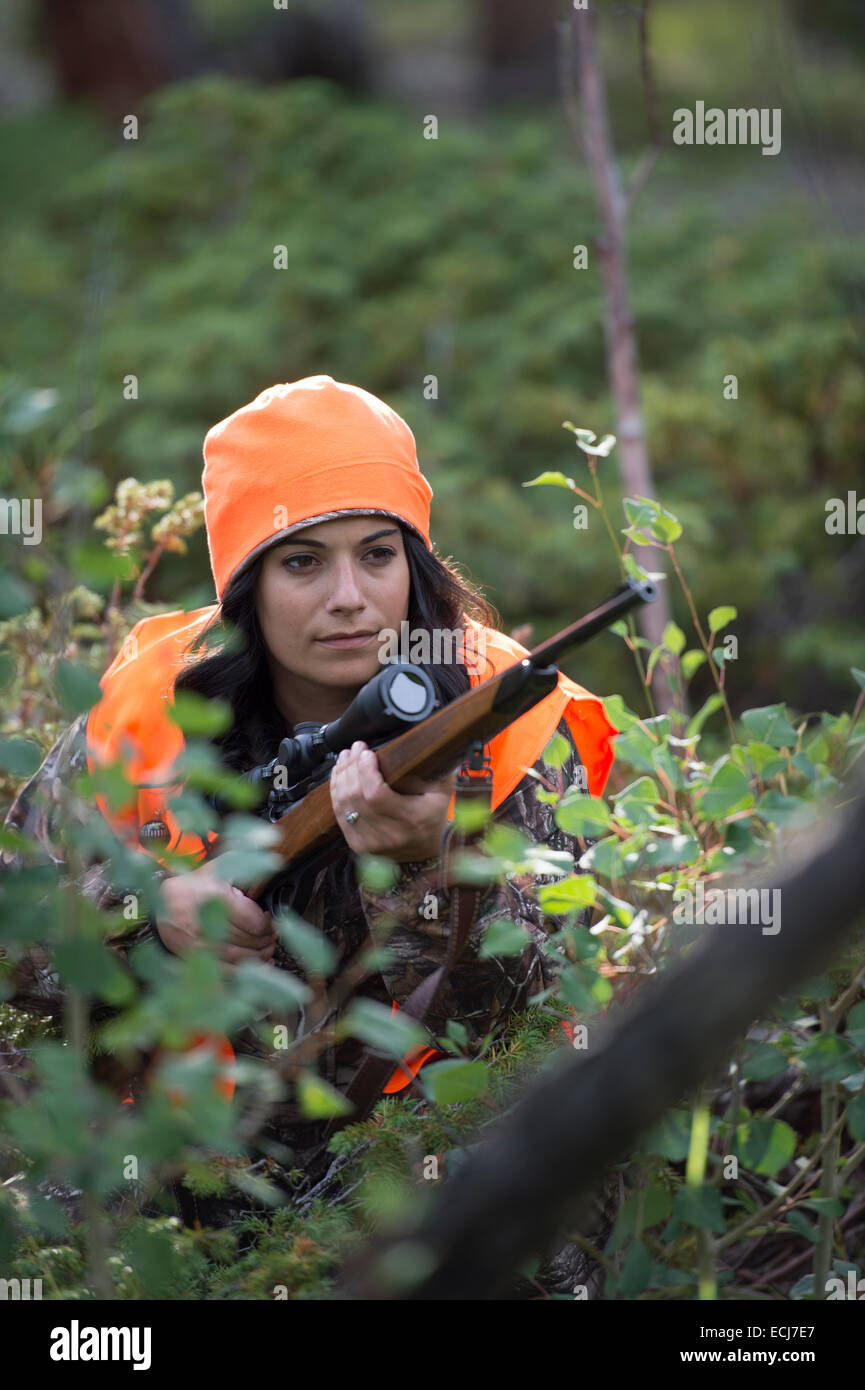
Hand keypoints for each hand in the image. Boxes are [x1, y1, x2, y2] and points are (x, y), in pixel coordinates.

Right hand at [155, 857, 276, 963]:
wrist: (159, 903)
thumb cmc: (193, 885)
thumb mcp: (218, 868)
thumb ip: (244, 863)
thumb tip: (272, 862)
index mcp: (216, 898)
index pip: (254, 921)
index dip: (269, 924)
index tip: (272, 920)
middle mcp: (207, 922)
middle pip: (249, 940)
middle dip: (267, 940)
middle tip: (273, 935)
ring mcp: (199, 944)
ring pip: (240, 958)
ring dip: (260, 956)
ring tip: (267, 949)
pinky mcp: (194, 958)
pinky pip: (225, 971)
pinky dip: (245, 972)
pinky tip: (258, 967)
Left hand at [329, 741, 455, 861]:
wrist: (426, 850)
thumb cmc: (433, 816)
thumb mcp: (441, 793)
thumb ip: (435, 769)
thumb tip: (426, 741)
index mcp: (410, 821)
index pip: (376, 794)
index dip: (365, 771)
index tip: (366, 753)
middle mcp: (388, 835)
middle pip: (356, 796)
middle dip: (351, 767)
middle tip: (354, 749)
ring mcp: (370, 843)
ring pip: (344, 804)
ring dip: (341, 777)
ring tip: (345, 758)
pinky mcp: (358, 845)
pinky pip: (339, 815)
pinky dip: (336, 792)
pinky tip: (339, 776)